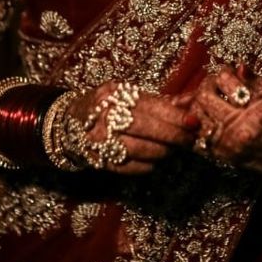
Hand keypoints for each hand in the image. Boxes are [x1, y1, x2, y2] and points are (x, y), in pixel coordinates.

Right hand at [66, 81, 199, 175]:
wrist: (68, 123)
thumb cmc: (107, 106)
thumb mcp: (126, 95)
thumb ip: (155, 101)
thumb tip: (189, 104)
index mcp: (114, 94)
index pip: (149, 105)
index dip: (174, 115)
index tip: (193, 122)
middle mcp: (104, 116)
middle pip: (144, 127)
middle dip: (171, 135)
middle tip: (188, 139)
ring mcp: (99, 139)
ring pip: (138, 149)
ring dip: (161, 152)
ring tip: (172, 149)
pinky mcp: (98, 160)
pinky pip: (129, 167)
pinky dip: (147, 165)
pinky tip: (154, 160)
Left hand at [189, 64, 261, 182]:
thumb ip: (258, 81)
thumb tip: (238, 68)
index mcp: (259, 111)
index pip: (225, 81)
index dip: (225, 72)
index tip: (230, 72)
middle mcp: (241, 131)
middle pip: (205, 98)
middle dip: (208, 85)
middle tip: (217, 83)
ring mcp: (231, 147)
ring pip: (197, 119)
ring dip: (199, 105)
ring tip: (212, 99)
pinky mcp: (227, 158)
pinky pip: (198, 141)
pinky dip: (197, 127)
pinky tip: (204, 118)